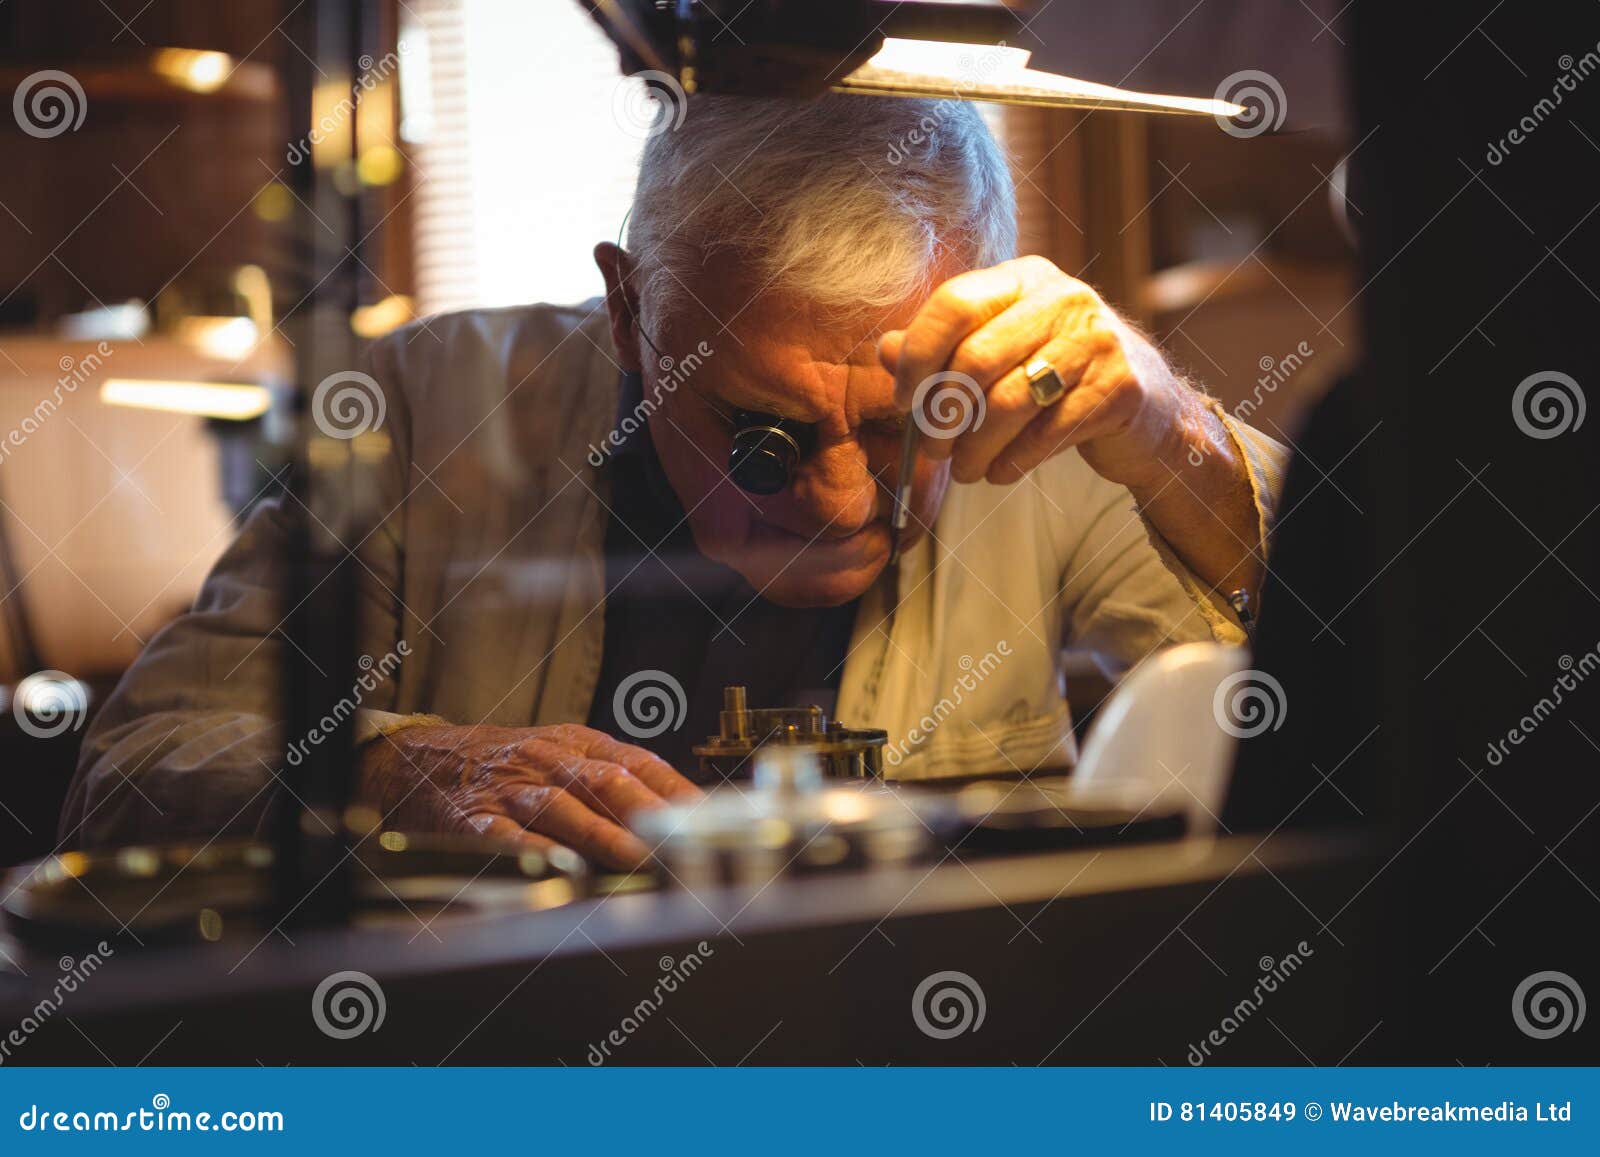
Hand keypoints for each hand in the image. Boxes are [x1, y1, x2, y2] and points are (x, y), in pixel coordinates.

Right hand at [356, 722, 701, 869]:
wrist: (425, 760)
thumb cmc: (509, 766)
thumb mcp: (564, 755)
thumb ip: (615, 781)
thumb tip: (678, 816)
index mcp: (578, 745)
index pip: (639, 762)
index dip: (675, 790)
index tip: (709, 818)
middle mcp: (549, 761)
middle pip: (606, 781)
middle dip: (648, 812)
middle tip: (681, 843)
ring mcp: (512, 790)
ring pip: (563, 808)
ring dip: (604, 836)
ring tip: (638, 861)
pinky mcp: (475, 820)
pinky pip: (509, 837)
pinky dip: (537, 852)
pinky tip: (563, 869)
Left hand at [877, 255, 1200, 490]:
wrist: (1146, 410)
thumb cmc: (1058, 378)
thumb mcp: (1002, 350)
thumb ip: (943, 348)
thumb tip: (885, 350)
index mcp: (1024, 279)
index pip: (953, 304)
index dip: (918, 356)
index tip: (906, 400)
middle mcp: (1064, 297)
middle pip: (975, 358)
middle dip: (944, 416)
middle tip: (934, 450)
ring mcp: (1098, 339)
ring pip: (1009, 402)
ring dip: (975, 449)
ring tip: (966, 471)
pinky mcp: (1120, 387)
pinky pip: (1046, 434)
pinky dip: (1012, 462)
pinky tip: (1002, 472)